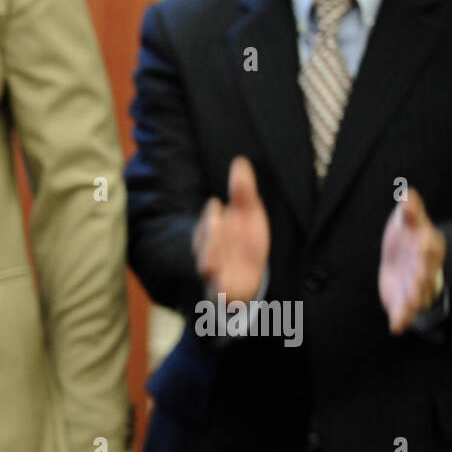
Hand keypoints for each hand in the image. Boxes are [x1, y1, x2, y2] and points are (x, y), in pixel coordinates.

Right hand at [192, 156, 269, 302]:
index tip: (218, 205)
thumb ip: (242, 190)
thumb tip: (240, 161)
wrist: (249, 277)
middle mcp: (208, 249)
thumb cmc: (245, 241)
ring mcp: (214, 270)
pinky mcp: (221, 291)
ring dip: (210, 259)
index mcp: (213, 229)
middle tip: (217, 223)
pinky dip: (220, 287)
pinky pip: (218, 290)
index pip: (209, 219)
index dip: (212, 215)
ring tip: (211, 260)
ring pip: (206, 265)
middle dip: (209, 235)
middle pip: (203, 242)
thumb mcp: (248, 213)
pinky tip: (224, 282)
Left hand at [379, 188, 446, 334]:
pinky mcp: (404, 300)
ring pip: (417, 295)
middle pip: (426, 273)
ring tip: (407, 310)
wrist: (400, 259)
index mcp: (427, 245)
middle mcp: (425, 268)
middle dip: (422, 277)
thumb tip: (407, 193)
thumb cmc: (405, 235)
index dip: (426, 247)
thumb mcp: (405, 220)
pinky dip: (401, 319)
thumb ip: (409, 211)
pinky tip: (397, 327)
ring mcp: (416, 286)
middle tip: (418, 281)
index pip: (429, 247)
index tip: (422, 247)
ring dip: (413, 302)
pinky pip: (404, 311)